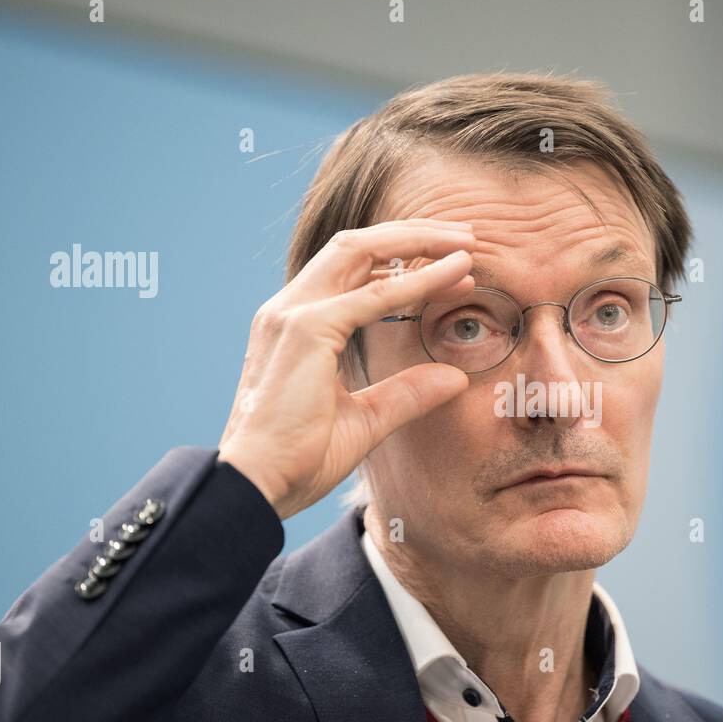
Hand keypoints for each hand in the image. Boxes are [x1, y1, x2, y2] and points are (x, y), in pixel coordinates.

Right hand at [217, 219, 475, 519]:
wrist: (256, 487)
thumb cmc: (297, 460)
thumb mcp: (363, 422)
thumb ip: (406, 395)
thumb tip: (454, 379)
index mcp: (295, 326)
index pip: (349, 271)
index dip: (401, 261)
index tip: (451, 264)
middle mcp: (288, 309)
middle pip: (355, 246)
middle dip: (412, 234)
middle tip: (466, 235)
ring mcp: (292, 315)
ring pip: (360, 251)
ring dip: (416, 241)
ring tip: (465, 243)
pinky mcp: (305, 331)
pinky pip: (372, 295)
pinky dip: (418, 280)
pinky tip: (454, 275)